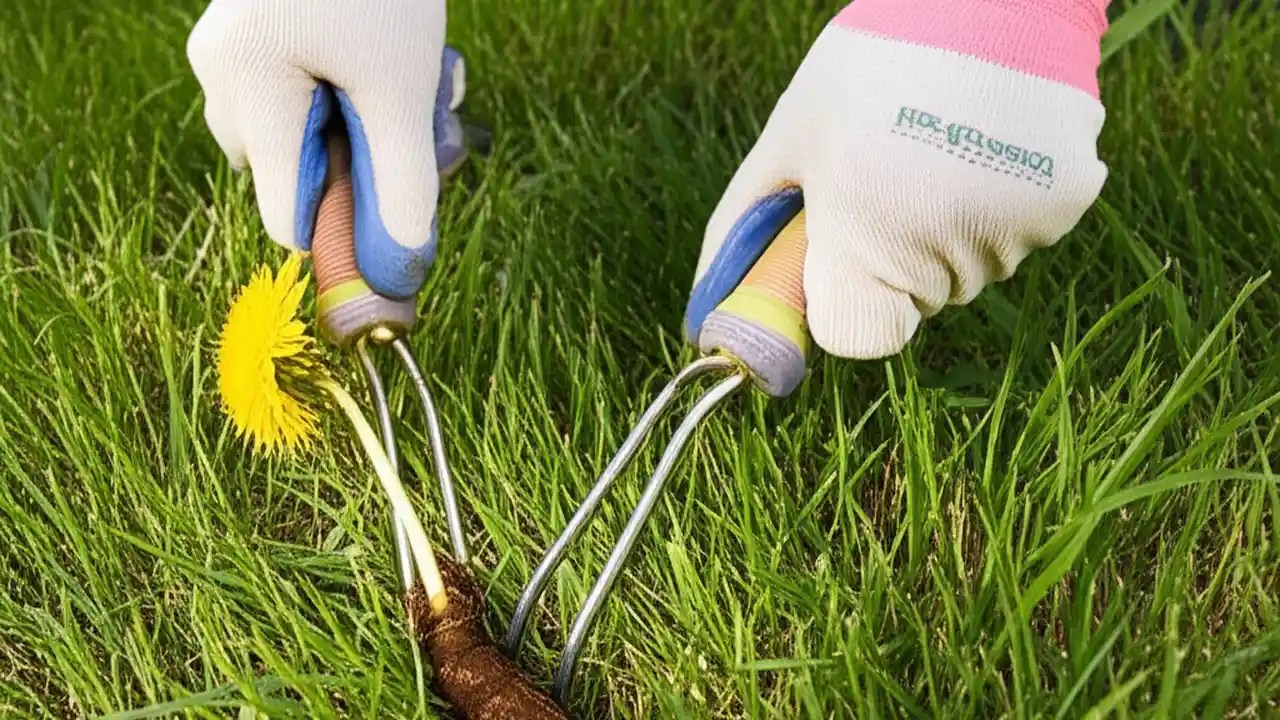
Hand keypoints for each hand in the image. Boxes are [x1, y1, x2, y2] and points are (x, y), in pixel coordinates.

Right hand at [188, 0, 467, 298]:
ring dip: (350, 127)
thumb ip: (403, 185)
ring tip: (393, 77)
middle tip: (408, 115)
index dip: (344, 227)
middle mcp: (221, 78)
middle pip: (292, 176)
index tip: (396, 209)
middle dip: (356, 164)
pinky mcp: (250, 35)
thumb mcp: (403, 90)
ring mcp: (228, 52)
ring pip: (294, 136)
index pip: (286, 217)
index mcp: (249, 93)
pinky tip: (372, 57)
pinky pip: (291, 95)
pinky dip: (339, 94)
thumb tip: (398, 268)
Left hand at [685, 0, 1109, 358]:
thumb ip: (744, 230)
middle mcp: (946, 251)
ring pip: (969, 269)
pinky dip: (1003, 202)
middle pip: (915, 302)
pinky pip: (1021, 233)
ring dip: (950, 230)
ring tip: (941, 145)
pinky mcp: (1068, 201)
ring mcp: (1015, 229)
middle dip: (895, 258)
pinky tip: (988, 138)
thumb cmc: (868, 64)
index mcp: (865, 239)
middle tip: (891, 176)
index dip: (845, 299)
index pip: (859, 336)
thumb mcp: (789, 140)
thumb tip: (704, 309)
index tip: (841, 255)